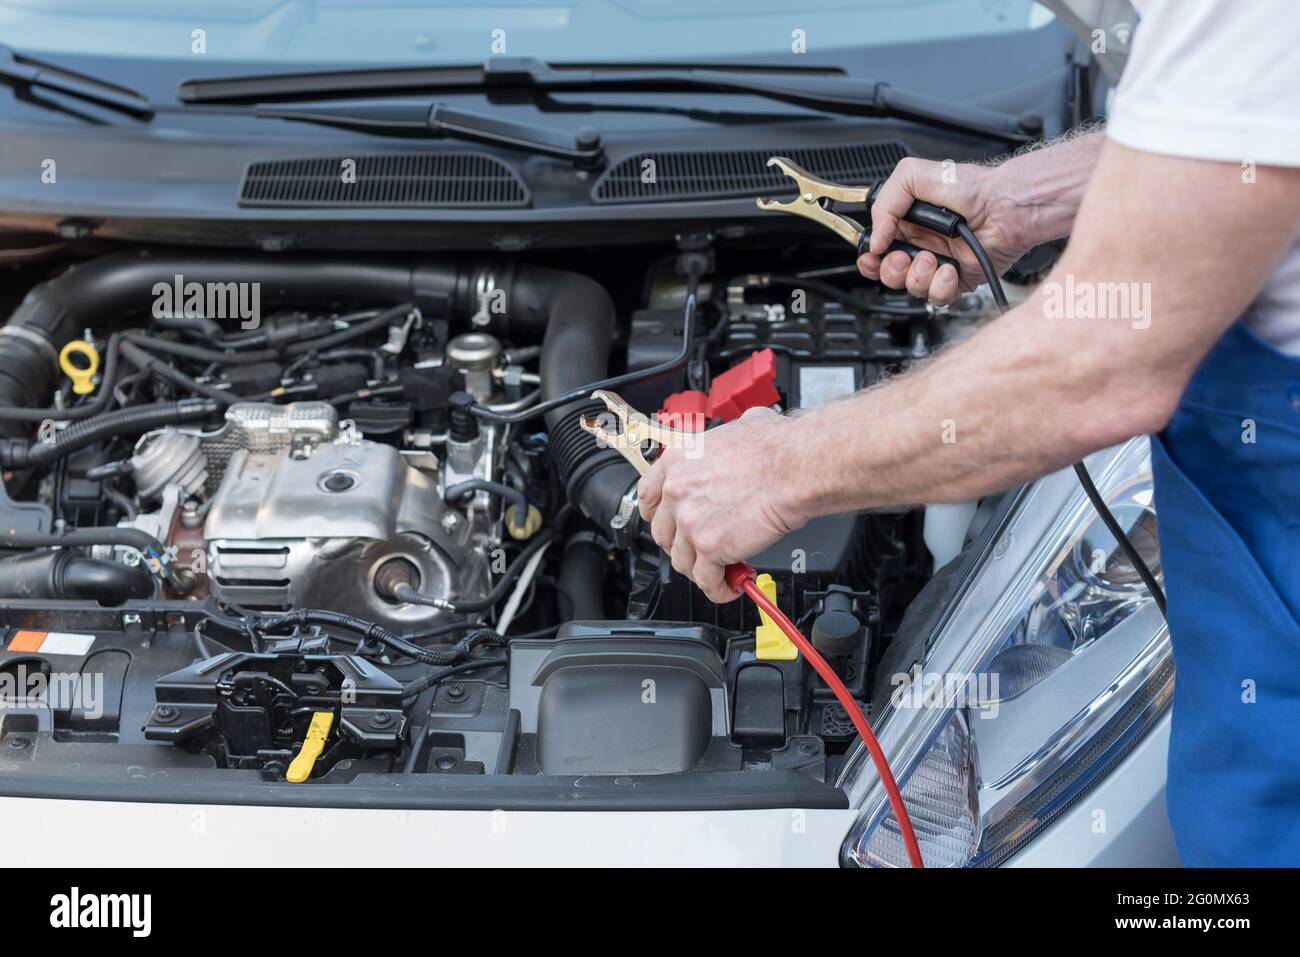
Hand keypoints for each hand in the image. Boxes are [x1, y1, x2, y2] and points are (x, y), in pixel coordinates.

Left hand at [637, 407, 804, 603]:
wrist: (797, 468)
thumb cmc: (778, 448)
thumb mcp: (742, 427)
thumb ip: (727, 441)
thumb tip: (740, 437)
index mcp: (679, 460)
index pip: (648, 495)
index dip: (657, 515)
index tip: (669, 524)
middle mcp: (677, 490)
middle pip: (663, 533)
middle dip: (682, 545)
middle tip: (702, 548)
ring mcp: (690, 520)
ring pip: (682, 560)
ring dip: (700, 569)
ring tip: (721, 570)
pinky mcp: (709, 547)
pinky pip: (706, 580)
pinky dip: (718, 589)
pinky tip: (731, 587)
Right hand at [857, 157, 1030, 304]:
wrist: (1004, 207)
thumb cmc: (971, 187)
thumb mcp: (913, 175)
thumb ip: (884, 203)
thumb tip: (876, 239)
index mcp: (906, 224)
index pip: (877, 249)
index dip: (871, 258)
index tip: (873, 256)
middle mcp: (920, 245)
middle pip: (889, 274)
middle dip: (891, 270)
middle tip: (902, 258)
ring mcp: (937, 265)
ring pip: (911, 288)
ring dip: (917, 276)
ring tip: (931, 259)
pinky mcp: (956, 281)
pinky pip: (937, 298)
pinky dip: (940, 286)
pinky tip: (950, 268)